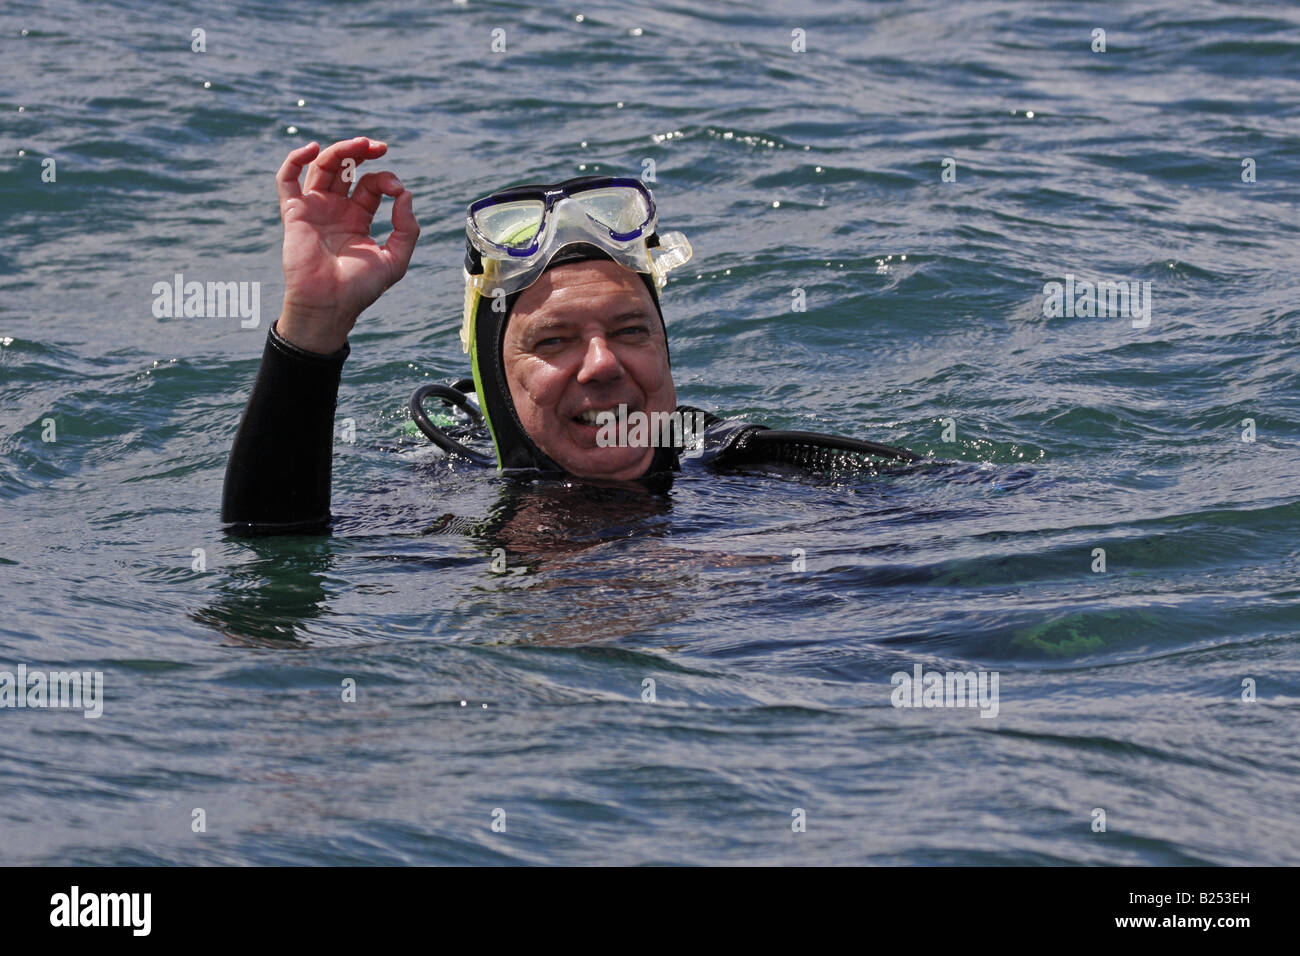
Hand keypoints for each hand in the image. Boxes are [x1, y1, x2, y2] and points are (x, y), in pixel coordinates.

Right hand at [273, 137, 418, 353]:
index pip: (371, 185)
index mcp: (358, 218)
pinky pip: (287, 179)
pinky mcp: (294, 212)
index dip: (386, 180)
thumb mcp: (395, 259)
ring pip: (322, 167)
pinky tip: (312, 149)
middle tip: (379, 146)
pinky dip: (295, 159)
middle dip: (362, 152)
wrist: (330, 305)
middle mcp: (336, 209)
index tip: (397, 189)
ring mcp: (314, 208)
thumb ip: (407, 228)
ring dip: (339, 150)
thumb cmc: (361, 288)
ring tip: (359, 144)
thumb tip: (406, 195)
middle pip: (346, 168)